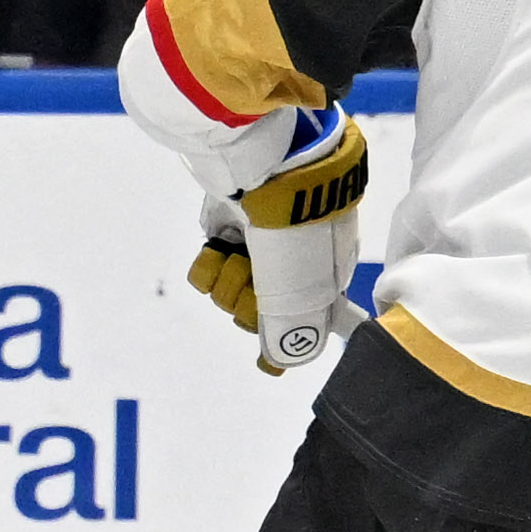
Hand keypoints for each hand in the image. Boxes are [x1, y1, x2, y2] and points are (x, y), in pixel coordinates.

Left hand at [193, 107, 369, 372]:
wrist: (264, 167)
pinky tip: (220, 250)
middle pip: (260, 317)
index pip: (306, 324)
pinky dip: (210, 266)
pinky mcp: (226, 236)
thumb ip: (292, 327)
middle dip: (250, 304)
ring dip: (229, 283)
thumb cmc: (296, 224)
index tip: (268, 362)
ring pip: (230, 297)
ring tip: (239, 257)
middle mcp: (291, 266)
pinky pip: (208, 274)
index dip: (284, 342)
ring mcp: (258, 250)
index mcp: (322, 277)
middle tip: (255, 281)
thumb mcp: (304, 285)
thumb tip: (276, 364)